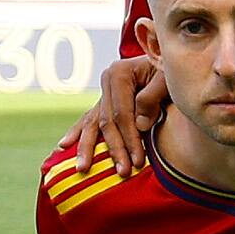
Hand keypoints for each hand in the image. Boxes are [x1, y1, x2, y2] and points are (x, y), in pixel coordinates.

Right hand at [77, 55, 170, 173]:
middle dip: (115, 149)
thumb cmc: (171, 71)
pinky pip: (89, 120)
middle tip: (123, 172)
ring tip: (82, 168)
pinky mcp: (105, 100)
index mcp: (119, 73)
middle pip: (106, 122)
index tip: (138, 161)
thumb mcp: (167, 80)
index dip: (130, 138)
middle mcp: (107, 81)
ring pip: (93, 123)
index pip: (122, 113)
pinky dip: (78, 133)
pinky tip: (63, 146)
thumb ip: (152, 99)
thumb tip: (139, 126)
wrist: (168, 61)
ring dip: (88, 148)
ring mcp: (104, 91)